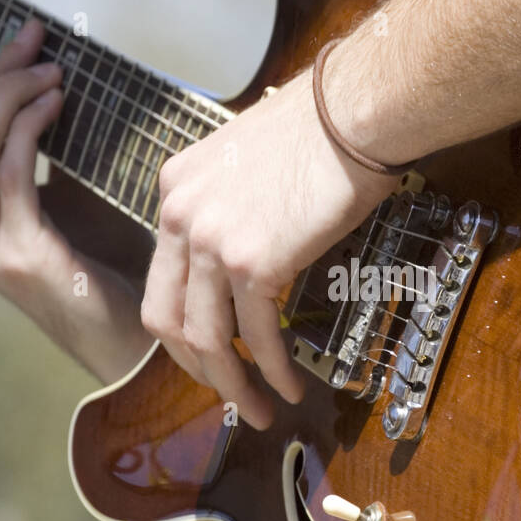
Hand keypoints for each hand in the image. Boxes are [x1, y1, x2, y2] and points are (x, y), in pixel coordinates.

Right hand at [0, 18, 151, 380]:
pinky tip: (58, 105)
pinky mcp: (19, 254)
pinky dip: (28, 128)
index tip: (22, 39)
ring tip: (53, 74)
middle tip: (39, 53)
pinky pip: (8, 175)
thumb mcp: (57, 197)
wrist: (124, 337)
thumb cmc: (99, 263)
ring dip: (10, 96)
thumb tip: (44, 79)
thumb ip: (36, 153)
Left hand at [141, 67, 394, 428]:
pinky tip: (290, 388)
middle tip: (227, 393)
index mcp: (176, 190)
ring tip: (260, 412)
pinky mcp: (252, 261)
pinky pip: (256, 335)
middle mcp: (180, 215)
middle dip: (196, 369)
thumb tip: (257, 255)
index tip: (212, 350)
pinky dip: (273, 371)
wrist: (356, 109)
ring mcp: (211, 240)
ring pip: (206, 339)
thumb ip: (235, 209)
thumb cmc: (324, 128)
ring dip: (233, 385)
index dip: (185, 324)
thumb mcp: (252, 163)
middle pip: (166, 317)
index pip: (164, 275)